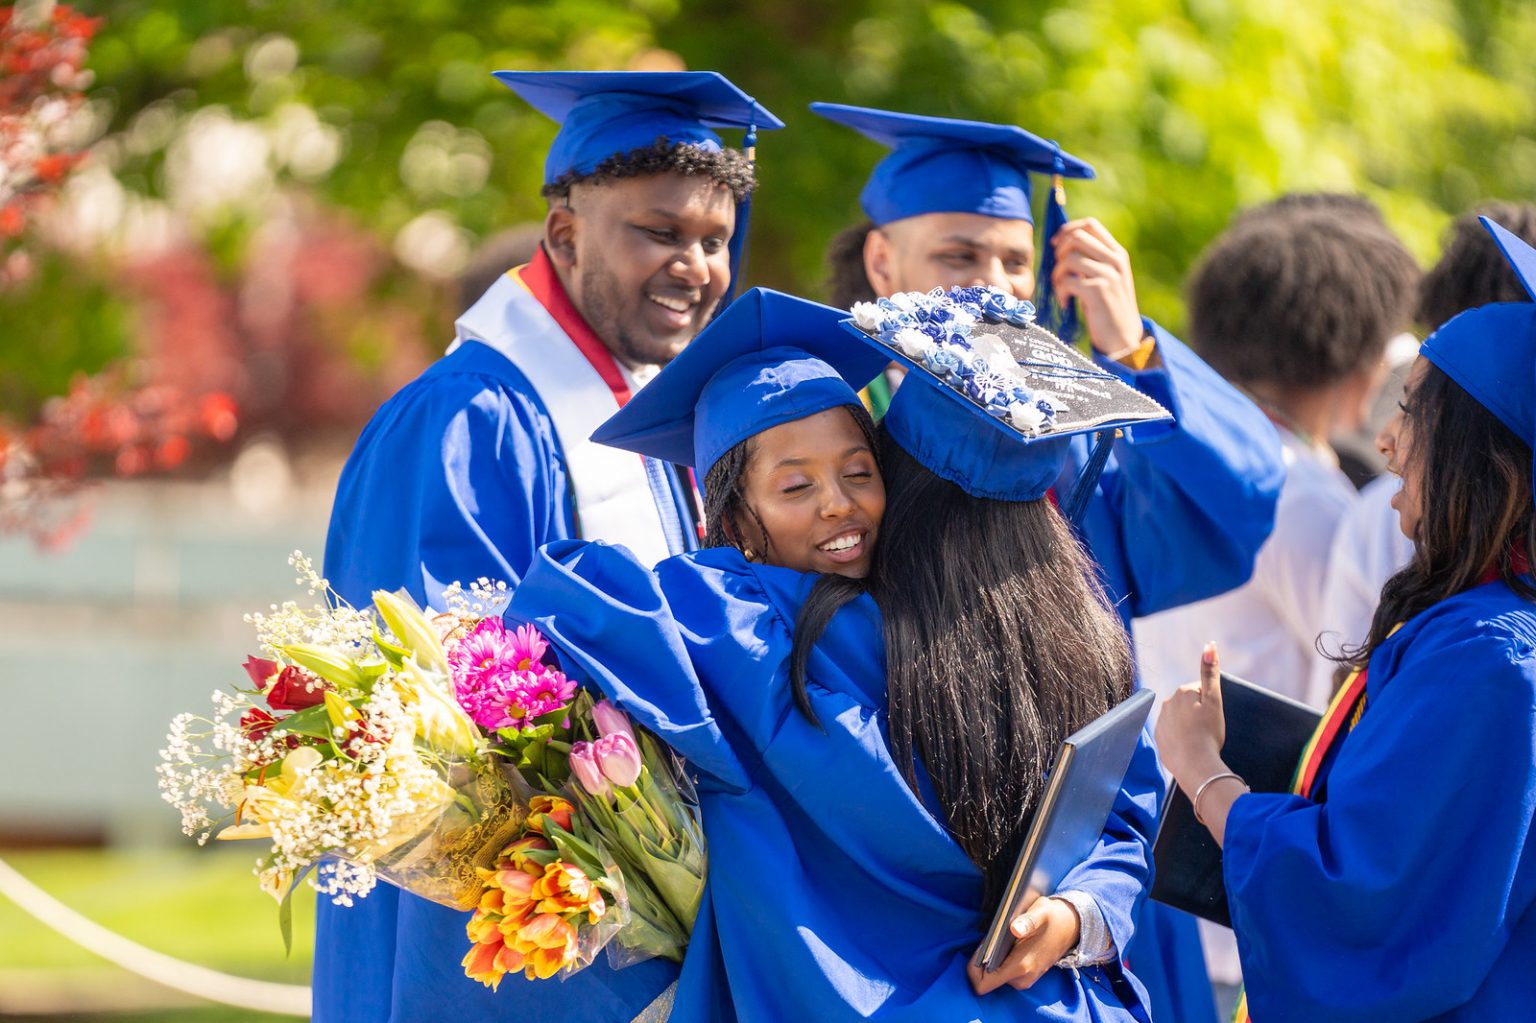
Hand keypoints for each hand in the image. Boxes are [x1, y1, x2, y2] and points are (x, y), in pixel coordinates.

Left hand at [967, 895, 1080, 994]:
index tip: (980, 947)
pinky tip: (1008, 943)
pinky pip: (1003, 973)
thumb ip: (1027, 921)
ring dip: (993, 958)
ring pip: (994, 975)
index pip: (983, 983)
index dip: (974, 968)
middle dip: (984, 959)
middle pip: (986, 978)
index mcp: (1021, 967)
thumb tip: (1015, 928)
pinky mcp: (1026, 976)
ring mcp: (1024, 979)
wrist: (1071, 926)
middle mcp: (1021, 979)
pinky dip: (1000, 960)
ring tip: (1002, 939)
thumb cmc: (1052, 917)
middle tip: (992, 938)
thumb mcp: (1040, 912)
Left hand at [1048, 218, 1144, 357]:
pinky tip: (1066, 304)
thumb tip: (1061, 244)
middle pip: (1076, 237)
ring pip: (1068, 259)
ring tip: (1062, 291)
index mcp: (1117, 254)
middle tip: (1058, 272)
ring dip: (1057, 276)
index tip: (1055, 245)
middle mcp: (1115, 260)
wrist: (1123, 338)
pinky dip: (1060, 293)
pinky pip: (1067, 281)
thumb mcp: (1105, 278)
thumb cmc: (1108, 308)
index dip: (1067, 230)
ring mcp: (1108, 275)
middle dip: (1059, 253)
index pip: (1090, 225)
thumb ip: (1091, 260)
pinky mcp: (1098, 291)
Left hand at [1154, 642, 1227, 788]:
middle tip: (1208, 730)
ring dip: (1190, 727)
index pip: (1201, 692)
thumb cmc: (1208, 733)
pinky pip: (1174, 735)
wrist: (1195, 766)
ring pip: (1181, 720)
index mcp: (1181, 692)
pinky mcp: (1159, 739)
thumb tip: (1209, 644)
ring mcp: (1161, 722)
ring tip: (1200, 740)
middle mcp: (1167, 704)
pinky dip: (1182, 740)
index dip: (1211, 705)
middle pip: (1190, 705)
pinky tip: (1190, 748)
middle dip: (1199, 714)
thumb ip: (1210, 672)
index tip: (1213, 717)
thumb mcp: (1214, 700)